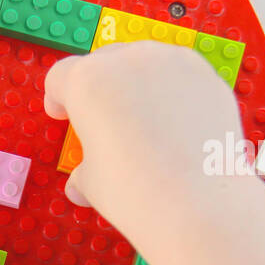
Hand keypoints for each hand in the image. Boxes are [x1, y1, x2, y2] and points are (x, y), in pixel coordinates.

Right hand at [44, 41, 244, 233]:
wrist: (198, 204)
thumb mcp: (91, 182)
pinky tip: (174, 126)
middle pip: (103, 62)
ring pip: (144, 63)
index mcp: (87, 82)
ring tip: (142, 123)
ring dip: (137, 85)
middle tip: (103, 122)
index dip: (58, 98)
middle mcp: (129, 61)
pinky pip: (180, 75)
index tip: (63, 114)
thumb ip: (85, 168)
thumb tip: (83, 179)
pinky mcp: (206, 76)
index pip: (61, 76)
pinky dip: (172, 93)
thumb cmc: (138, 191)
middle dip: (99, 89)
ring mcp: (172, 62)